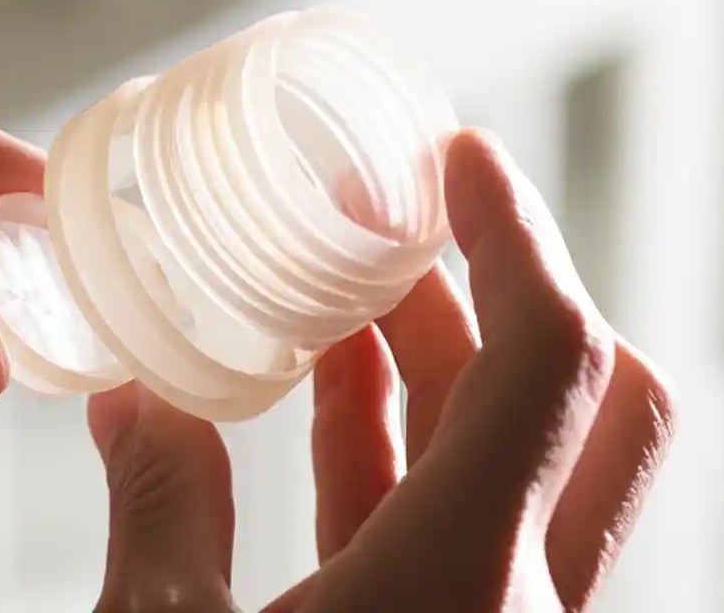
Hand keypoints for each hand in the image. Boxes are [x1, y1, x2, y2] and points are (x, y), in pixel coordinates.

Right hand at [87, 130, 675, 611]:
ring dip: (442, 362)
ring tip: (347, 291)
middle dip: (494, 289)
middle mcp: (521, 605)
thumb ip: (161, 509)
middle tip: (401, 227)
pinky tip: (335, 390)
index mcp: (461, 581)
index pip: (548, 361)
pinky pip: (470, 519)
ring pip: (528, 459)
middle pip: (588, 400)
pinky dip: (408, 442)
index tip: (458, 156)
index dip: (514, 233)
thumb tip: (135, 405)